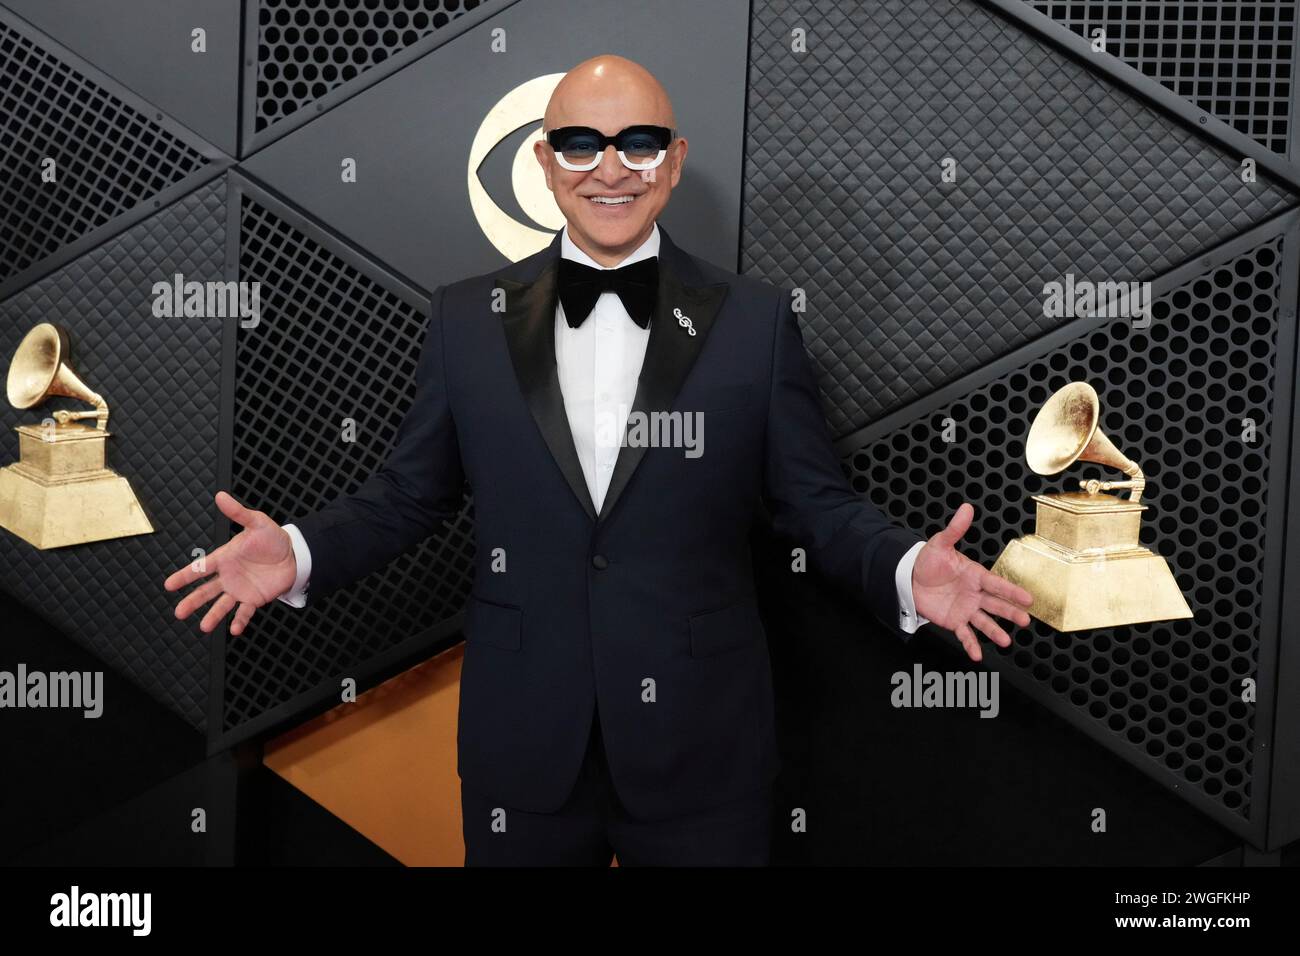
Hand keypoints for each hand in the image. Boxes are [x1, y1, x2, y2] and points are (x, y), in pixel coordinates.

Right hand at [164, 491, 297, 636]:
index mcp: (225, 558)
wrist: (294, 554)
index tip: (168, 585)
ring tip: (203, 627)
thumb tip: (220, 495)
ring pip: (222, 604)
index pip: (201, 568)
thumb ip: (238, 513)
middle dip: (192, 601)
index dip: (185, 576)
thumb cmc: (272, 538)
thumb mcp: (257, 522)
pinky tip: (234, 630)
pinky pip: (245, 612)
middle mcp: (228, 576)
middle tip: (178, 613)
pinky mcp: (255, 599)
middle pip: (206, 591)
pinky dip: (240, 621)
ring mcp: (240, 589)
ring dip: (213, 616)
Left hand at [912, 502, 1033, 661]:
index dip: (1011, 591)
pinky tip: (977, 655)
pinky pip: (965, 635)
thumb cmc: (928, 560)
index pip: (996, 584)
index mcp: (975, 575)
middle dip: (1010, 612)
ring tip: (1006, 642)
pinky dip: (971, 645)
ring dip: (995, 632)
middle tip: (1025, 620)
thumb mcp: (941, 543)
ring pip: (984, 622)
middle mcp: (975, 594)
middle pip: (996, 604)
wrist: (909, 577)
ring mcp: (966, 609)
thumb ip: (955, 529)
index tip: (1028, 598)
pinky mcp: (954, 621)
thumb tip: (966, 507)